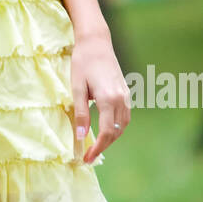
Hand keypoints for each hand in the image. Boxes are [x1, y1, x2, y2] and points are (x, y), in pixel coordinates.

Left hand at [69, 25, 130, 162]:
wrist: (96, 43)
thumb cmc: (82, 63)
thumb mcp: (76, 88)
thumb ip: (81, 113)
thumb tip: (81, 136)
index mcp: (108, 99)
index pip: (107, 132)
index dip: (97, 148)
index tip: (87, 158)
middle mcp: (121, 99)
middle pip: (116, 132)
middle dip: (103, 147)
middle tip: (89, 157)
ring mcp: (126, 95)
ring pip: (123, 126)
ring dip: (111, 138)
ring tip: (96, 147)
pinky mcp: (126, 92)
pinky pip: (125, 116)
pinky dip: (117, 127)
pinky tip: (105, 131)